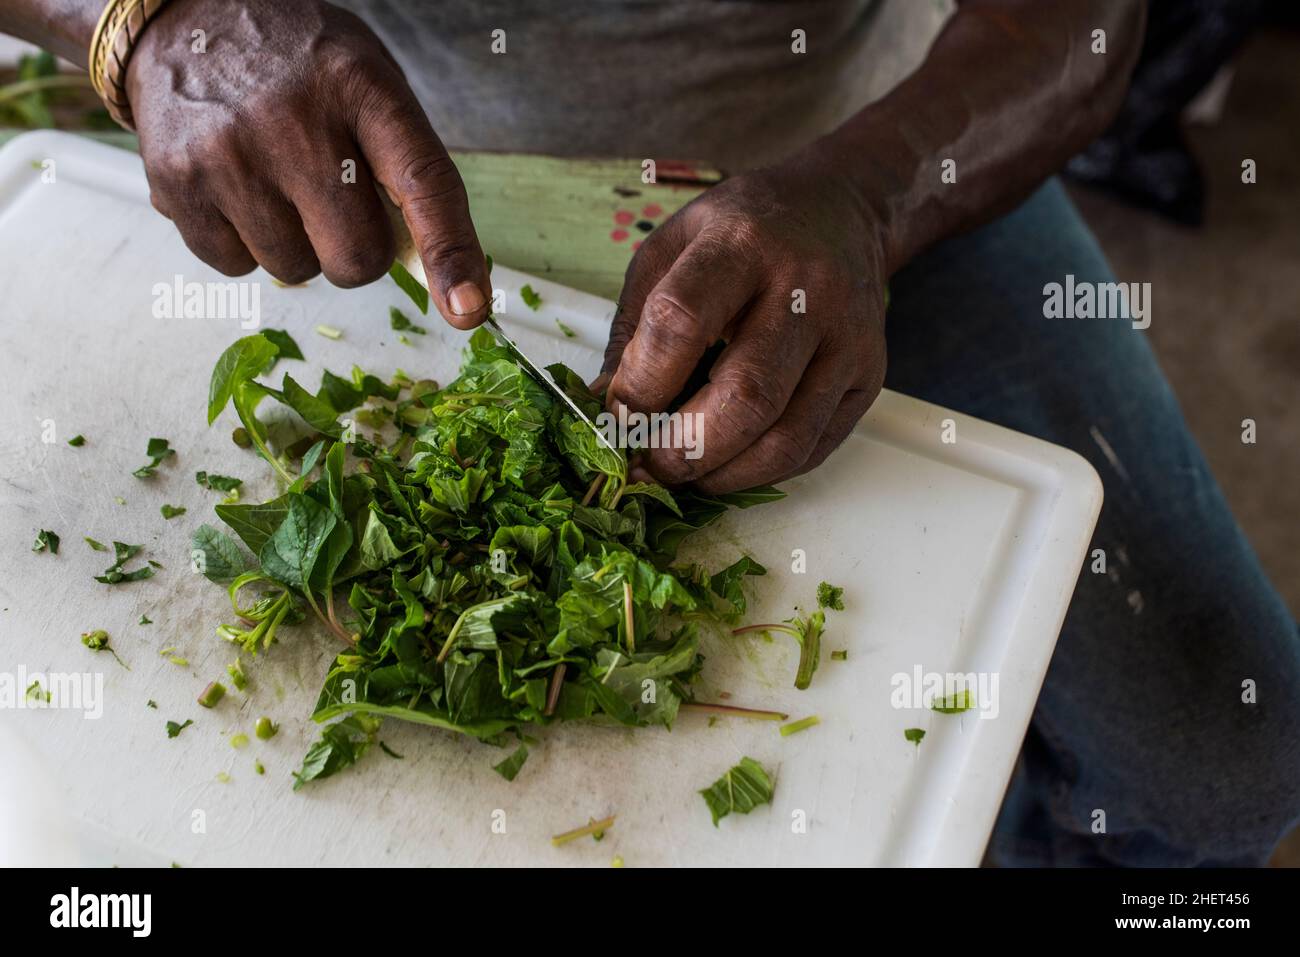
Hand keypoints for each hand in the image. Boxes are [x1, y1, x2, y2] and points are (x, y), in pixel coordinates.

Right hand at [126, 0, 489, 326]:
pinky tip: (235, 185)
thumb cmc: (301, 66)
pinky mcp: (177, 182)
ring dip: (295, 243)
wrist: (186, 12)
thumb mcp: (368, 84)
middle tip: (333, 200)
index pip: (423, 183)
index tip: (468, 309)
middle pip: (356, 257)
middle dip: (356, 250)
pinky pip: (235, 266)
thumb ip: (405, 169)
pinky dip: (242, 242)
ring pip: (295, 270)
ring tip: (273, 177)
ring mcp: (229, 154)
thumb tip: (432, 274)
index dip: (450, 253)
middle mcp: (293, 120)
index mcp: (361, 86)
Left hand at [602, 152, 887, 493]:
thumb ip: (636, 326)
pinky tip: (726, 465)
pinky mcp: (869, 376)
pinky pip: (813, 447)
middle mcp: (805, 289)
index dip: (642, 383)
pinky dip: (760, 473)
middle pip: (745, 395)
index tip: (618, 414)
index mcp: (740, 244)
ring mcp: (846, 338)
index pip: (683, 321)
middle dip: (683, 449)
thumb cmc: (743, 231)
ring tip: (683, 474)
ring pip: (785, 436)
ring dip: (723, 474)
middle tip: (647, 466)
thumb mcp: (672, 246)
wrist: (840, 210)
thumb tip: (604, 408)